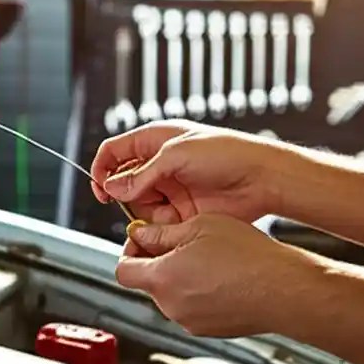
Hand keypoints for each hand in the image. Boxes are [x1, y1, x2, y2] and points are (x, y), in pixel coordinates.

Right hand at [90, 120, 292, 224]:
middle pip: (122, 182)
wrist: (262, 179)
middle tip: (137, 200)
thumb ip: (142, 173)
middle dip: (125, 194)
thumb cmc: (227, 154)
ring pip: (138, 203)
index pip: (113, 152)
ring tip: (166, 210)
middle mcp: (158, 164)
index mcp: (154, 140)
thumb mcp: (177, 155)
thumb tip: (113, 187)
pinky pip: (157, 220)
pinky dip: (159, 224)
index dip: (102, 169)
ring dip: (145, 210)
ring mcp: (170, 187)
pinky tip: (175, 220)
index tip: (101, 189)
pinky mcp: (181, 209)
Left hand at [116, 215, 324, 336]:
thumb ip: (162, 233)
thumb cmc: (249, 258)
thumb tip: (141, 233)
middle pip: (148, 282)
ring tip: (208, 258)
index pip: (122, 270)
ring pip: (171, 295)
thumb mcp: (199, 227)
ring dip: (180, 276)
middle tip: (181, 243)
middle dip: (158, 261)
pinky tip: (222, 277)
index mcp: (161, 279)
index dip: (130, 252)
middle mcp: (170, 306)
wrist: (287, 291)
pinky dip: (199, 292)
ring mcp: (190, 321)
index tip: (143, 240)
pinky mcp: (210, 330)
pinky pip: (192, 307)